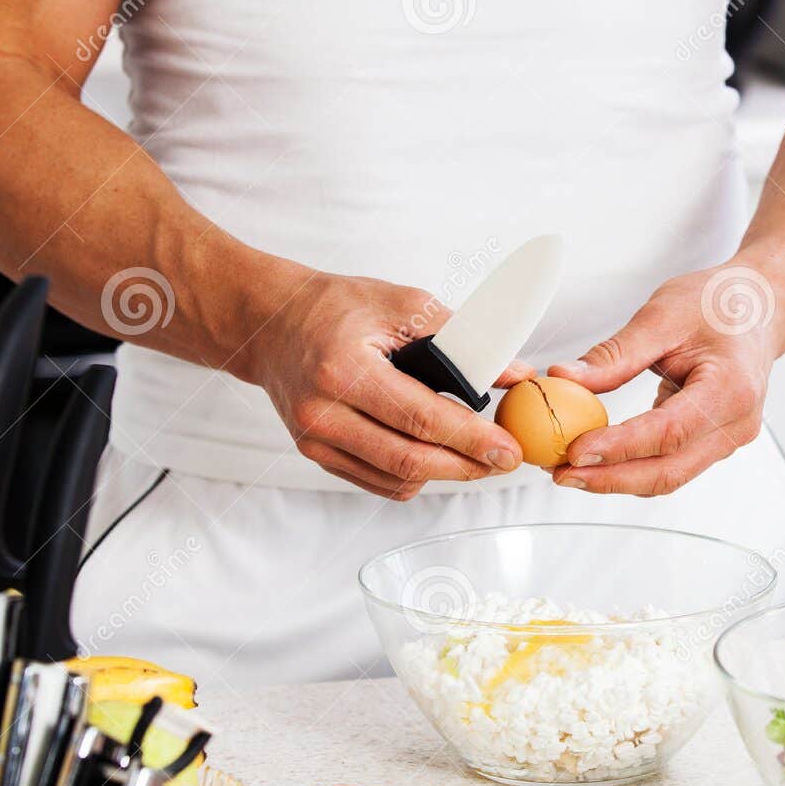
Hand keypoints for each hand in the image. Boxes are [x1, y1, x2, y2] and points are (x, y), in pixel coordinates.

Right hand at [245, 270, 527, 498]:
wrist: (270, 323)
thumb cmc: (337, 307)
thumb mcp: (401, 304)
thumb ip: (462, 338)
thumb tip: (514, 374)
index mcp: (344, 370)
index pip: (419, 418)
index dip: (470, 439)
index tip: (508, 450)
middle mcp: (323, 413)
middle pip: (409, 460)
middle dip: (467, 466)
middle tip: (505, 461)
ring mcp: (315, 440)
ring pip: (396, 478)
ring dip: (444, 473)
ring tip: (478, 456)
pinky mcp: (316, 454)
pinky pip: (377, 481)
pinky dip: (414, 476)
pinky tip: (437, 456)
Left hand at [547, 263, 784, 496]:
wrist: (759, 307)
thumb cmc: (719, 304)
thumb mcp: (662, 316)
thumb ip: (614, 354)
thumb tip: (564, 378)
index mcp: (731, 388)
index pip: (668, 432)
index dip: (619, 447)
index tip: (575, 450)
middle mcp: (736, 424)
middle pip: (668, 470)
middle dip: (610, 478)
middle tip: (562, 473)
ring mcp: (729, 439)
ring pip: (668, 477)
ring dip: (618, 480)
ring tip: (571, 470)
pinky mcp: (714, 444)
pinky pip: (672, 466)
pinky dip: (633, 469)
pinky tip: (599, 460)